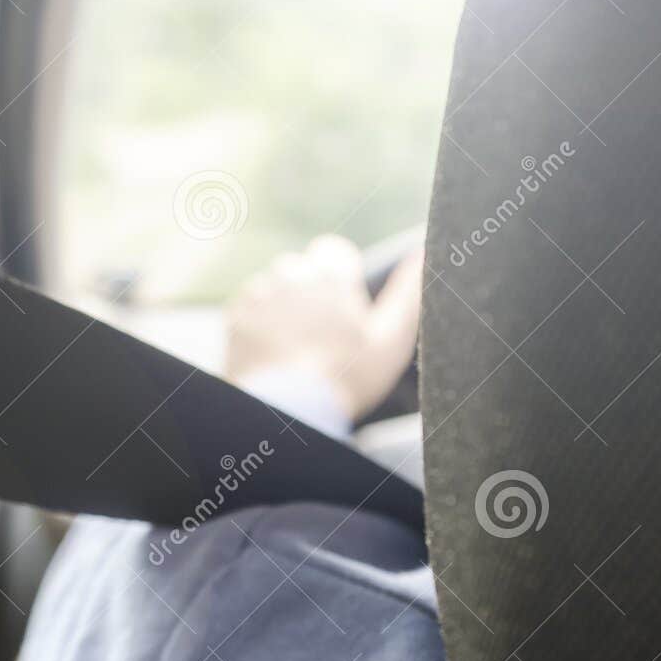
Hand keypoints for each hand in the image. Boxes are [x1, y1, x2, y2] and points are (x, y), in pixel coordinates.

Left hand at [224, 236, 422, 421]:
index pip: (333, 251)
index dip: (337, 275)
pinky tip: (270, 348)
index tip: (340, 302)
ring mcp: (261, 294)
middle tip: (318, 331)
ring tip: (293, 343)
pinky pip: (247, 307)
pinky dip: (256, 321)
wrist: (289, 409)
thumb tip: (423, 253)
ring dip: (280, 304)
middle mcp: (293, 275)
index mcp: (332, 276)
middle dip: (308, 291)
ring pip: (272, 286)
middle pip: (301, 269)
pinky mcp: (236, 315)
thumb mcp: (391, 340)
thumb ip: (409, 293)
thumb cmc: (347, 378)